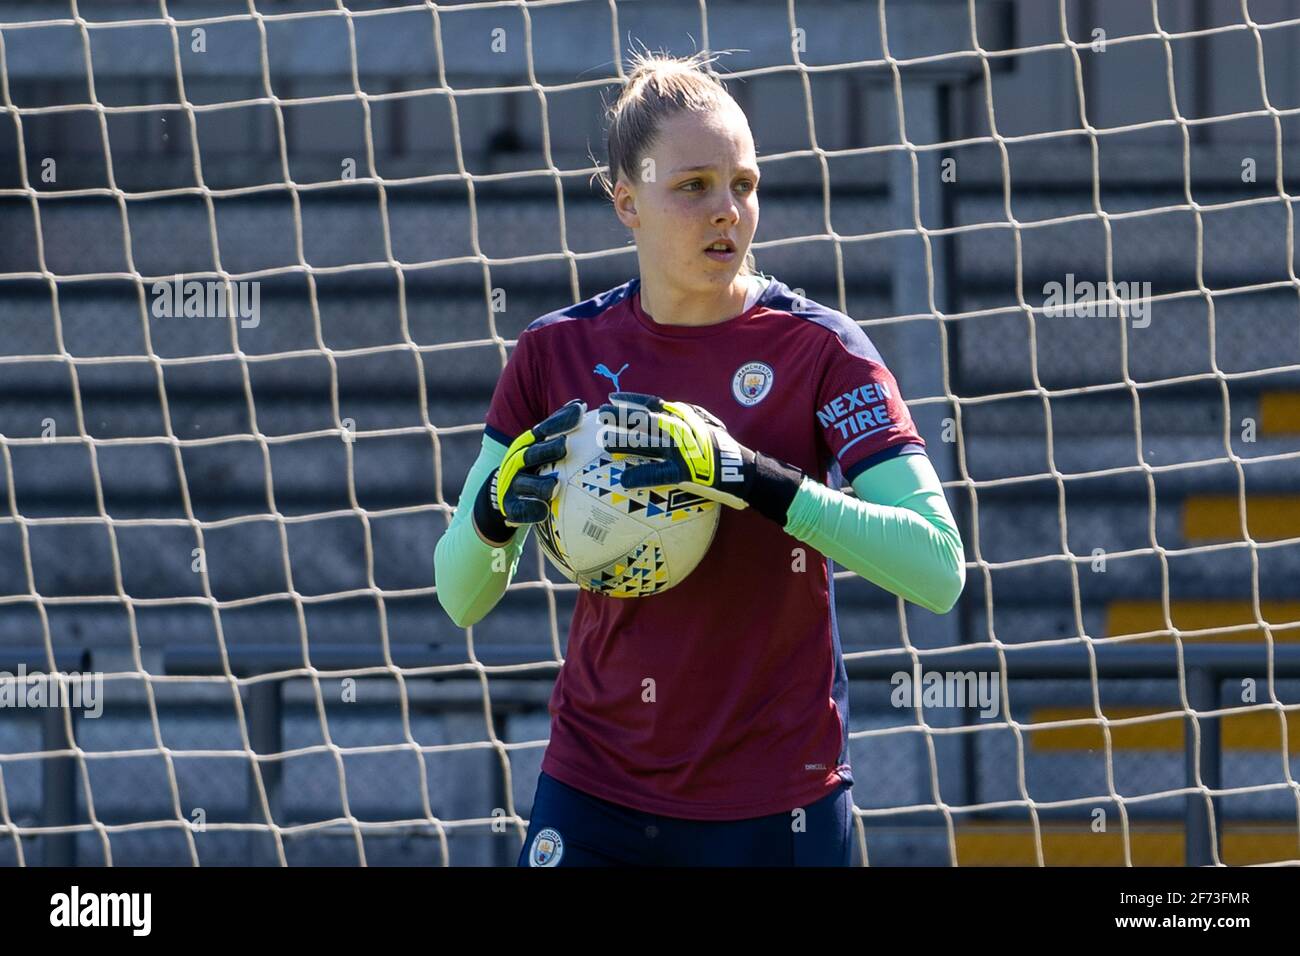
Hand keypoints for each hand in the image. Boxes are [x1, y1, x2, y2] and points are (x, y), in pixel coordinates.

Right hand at [473, 399, 584, 542]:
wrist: (499, 498)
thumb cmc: (532, 470)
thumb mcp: (539, 448)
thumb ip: (557, 430)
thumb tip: (580, 404)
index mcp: (527, 446)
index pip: (543, 430)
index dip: (559, 420)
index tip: (580, 410)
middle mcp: (518, 462)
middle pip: (532, 454)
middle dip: (548, 449)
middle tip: (565, 445)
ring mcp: (513, 484)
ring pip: (525, 483)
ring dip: (540, 484)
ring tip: (555, 485)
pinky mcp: (511, 507)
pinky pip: (521, 510)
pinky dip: (531, 511)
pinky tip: (543, 512)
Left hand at [596, 392, 805, 522]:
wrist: (746, 470)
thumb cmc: (723, 450)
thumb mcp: (705, 426)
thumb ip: (684, 420)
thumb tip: (662, 418)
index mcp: (686, 416)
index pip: (654, 403)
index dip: (632, 400)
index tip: (612, 397)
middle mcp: (683, 428)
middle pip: (646, 419)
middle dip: (622, 415)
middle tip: (600, 414)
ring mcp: (685, 449)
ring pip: (649, 442)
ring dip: (625, 441)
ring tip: (604, 442)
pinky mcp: (688, 470)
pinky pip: (659, 473)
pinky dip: (641, 475)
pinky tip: (624, 480)